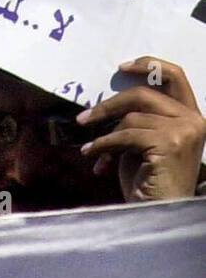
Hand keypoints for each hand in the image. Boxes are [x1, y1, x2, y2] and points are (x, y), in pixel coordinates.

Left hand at [77, 57, 205, 202]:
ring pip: (130, 117)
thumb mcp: (143, 141)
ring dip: (105, 135)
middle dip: (108, 106)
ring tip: (93, 151)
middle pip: (142, 94)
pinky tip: (94, 157)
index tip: (121, 67)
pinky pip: (125, 135)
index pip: (176, 76)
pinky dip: (103, 146)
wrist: (160, 212)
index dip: (149, 65)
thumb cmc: (149, 179)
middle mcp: (194, 121)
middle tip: (83, 119)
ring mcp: (185, 131)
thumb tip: (104, 102)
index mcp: (191, 116)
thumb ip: (138, 118)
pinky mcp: (171, 143)